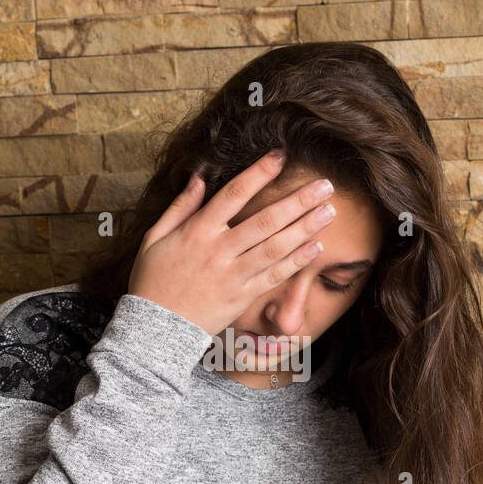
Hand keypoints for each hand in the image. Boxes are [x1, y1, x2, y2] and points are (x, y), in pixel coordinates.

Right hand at [127, 149, 336, 335]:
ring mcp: (232, 275)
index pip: (233, 194)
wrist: (155, 327)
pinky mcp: (241, 298)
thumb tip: (199, 178)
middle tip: (325, 185)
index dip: (259, 173)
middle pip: (264, 220)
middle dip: (297, 201)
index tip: (281, 156)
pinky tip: (316, 247)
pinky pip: (274, 277)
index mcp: (197, 231)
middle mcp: (218, 251)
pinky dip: (296, 262)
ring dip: (305, 228)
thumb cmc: (153, 280)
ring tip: (329, 211)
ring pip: (275, 247)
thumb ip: (180, 207)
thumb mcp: (155, 237)